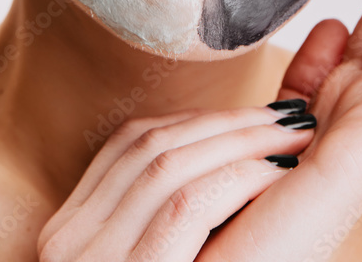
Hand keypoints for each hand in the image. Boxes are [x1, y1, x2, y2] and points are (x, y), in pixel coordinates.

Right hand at [37, 103, 316, 260]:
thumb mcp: (146, 258)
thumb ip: (160, 215)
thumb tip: (228, 151)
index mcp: (71, 230)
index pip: (132, 143)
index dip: (197, 120)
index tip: (250, 114)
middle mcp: (67, 242)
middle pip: (153, 145)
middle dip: (228, 122)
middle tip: (289, 115)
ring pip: (169, 165)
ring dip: (241, 140)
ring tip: (294, 136)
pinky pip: (185, 205)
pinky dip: (236, 178)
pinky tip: (277, 173)